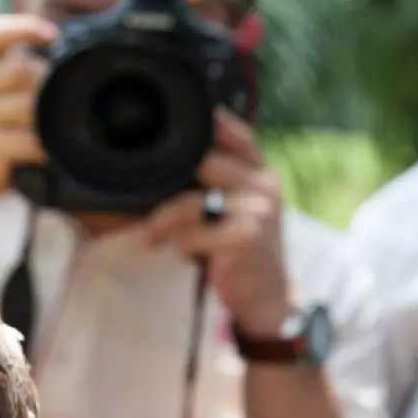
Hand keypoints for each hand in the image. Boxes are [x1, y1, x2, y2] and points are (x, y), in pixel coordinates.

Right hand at [0, 13, 56, 216]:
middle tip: (66, 96)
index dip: (22, 28)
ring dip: (51, 115)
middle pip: (20, 67)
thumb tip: (65, 53)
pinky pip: (29, 140)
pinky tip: (50, 150)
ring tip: (60, 126)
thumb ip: (20, 69)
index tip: (53, 36)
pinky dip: (47, 146)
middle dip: (50, 80)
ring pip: (28, 104)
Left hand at [142, 108, 292, 337]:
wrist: (267, 296)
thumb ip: (221, 182)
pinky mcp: (244, 239)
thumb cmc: (241, 249)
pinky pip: (191, 235)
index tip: (183, 121)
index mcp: (261, 174)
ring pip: (189, 203)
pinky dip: (182, 248)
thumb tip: (171, 159)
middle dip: (170, 184)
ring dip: (163, 222)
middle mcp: (263, 187)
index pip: (239, 136)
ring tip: (153, 237)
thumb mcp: (240, 209)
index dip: (213, 123)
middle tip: (150, 204)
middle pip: (202, 162)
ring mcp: (255, 212)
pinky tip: (189, 256)